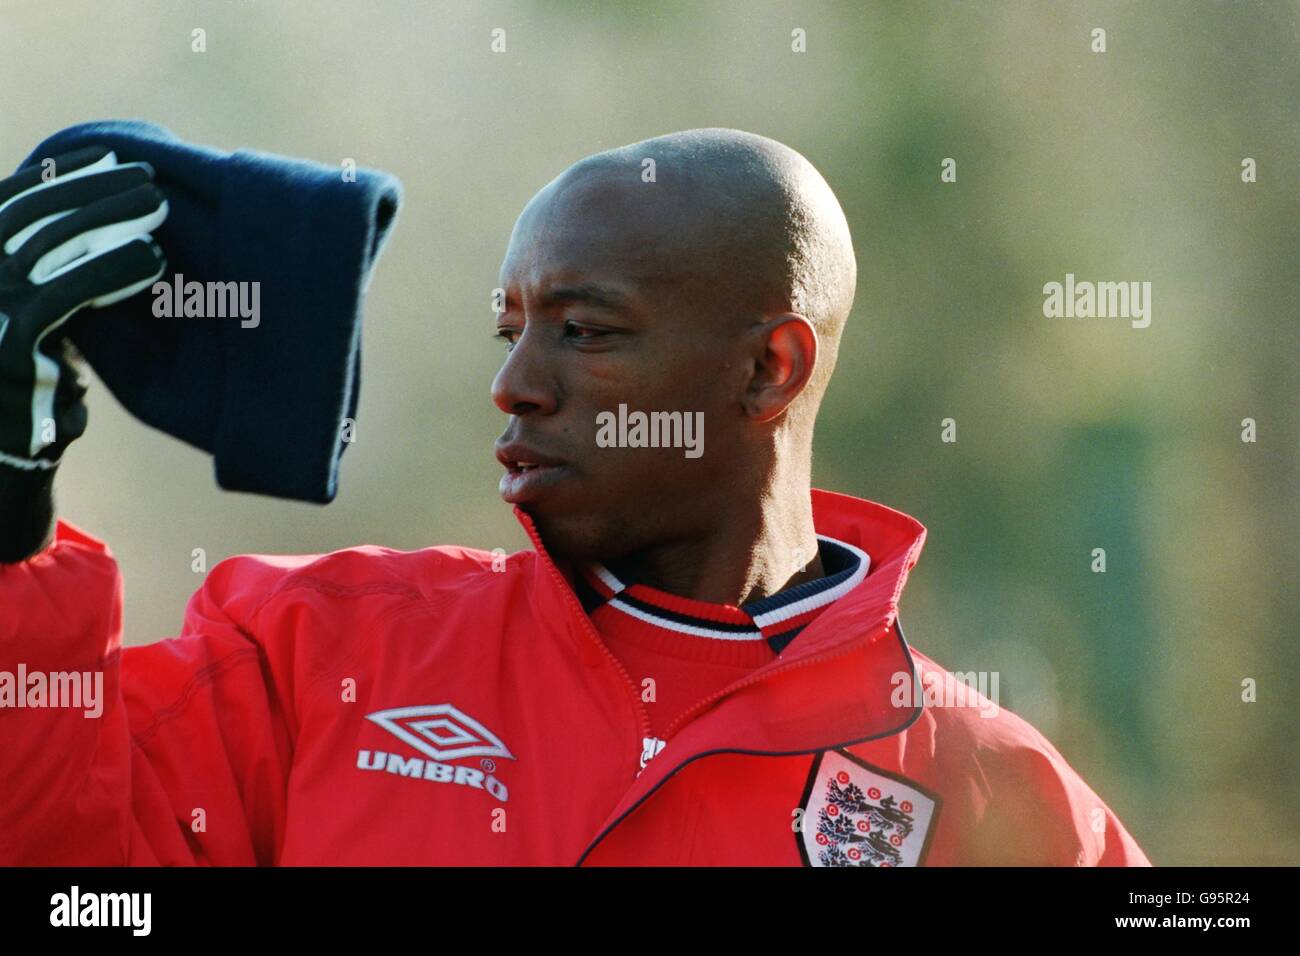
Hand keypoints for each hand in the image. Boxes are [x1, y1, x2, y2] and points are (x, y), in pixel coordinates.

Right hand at [0, 144, 168, 471]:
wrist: (9, 442)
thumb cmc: (35, 370)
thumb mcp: (37, 304)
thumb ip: (51, 260)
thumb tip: (96, 205)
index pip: (7, 199)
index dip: (57, 173)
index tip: (106, 152)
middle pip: (33, 214)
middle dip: (93, 189)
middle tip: (147, 176)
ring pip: (51, 244)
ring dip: (111, 219)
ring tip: (158, 207)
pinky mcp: (12, 339)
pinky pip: (69, 292)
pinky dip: (112, 269)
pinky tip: (153, 259)